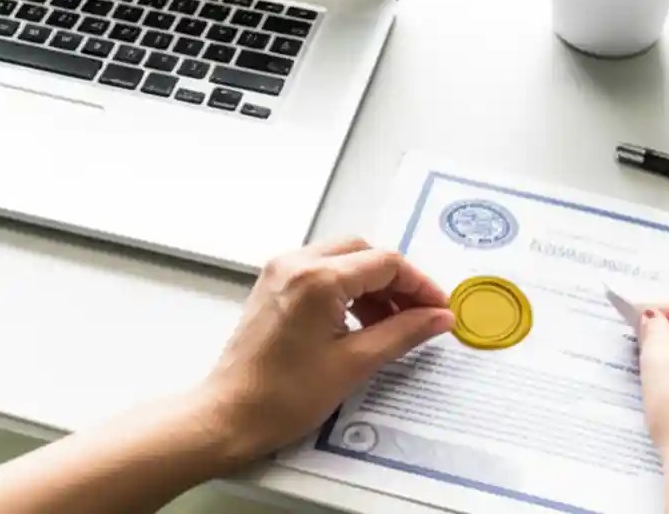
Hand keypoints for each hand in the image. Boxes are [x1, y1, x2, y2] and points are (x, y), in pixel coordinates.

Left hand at [199, 238, 454, 467]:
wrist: (228, 416)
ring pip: (343, 258)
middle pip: (364, 252)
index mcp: (318, 278)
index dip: (420, 285)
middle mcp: (297, 263)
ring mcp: (280, 271)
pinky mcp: (273, 285)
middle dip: (397, 280)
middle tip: (419, 314)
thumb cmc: (286, 396)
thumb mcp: (356, 363)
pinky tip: (361, 322)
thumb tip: (440, 317)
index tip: (439, 310)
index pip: (386, 263)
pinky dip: (347, 289)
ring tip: (393, 323)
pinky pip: (321, 271)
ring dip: (372, 284)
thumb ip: (404, 332)